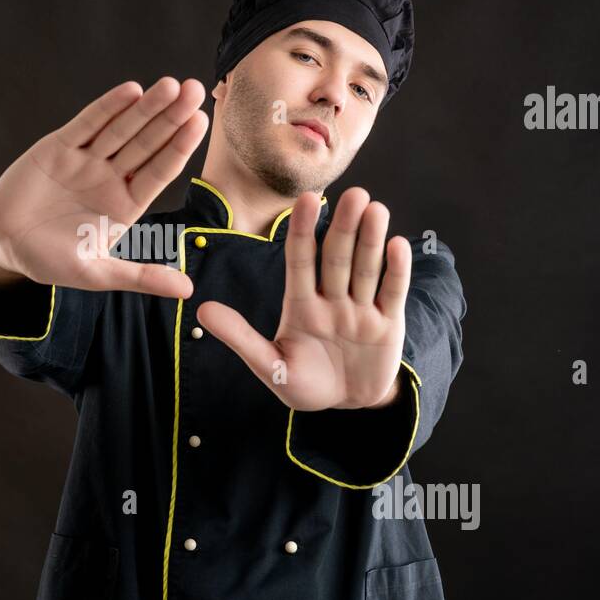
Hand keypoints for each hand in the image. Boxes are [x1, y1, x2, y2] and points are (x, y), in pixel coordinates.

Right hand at [0, 78, 208, 298]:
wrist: (2, 244)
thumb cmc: (49, 261)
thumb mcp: (98, 274)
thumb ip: (142, 277)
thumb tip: (188, 291)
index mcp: (125, 204)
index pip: (159, 171)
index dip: (179, 147)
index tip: (200, 123)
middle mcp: (110, 178)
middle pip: (147, 143)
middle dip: (171, 118)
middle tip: (196, 91)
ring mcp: (86, 160)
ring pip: (122, 128)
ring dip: (145, 107)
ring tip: (171, 85)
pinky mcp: (59, 147)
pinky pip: (87, 123)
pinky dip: (108, 108)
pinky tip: (131, 92)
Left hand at [195, 188, 410, 410]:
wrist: (345, 406)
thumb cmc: (304, 383)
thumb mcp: (270, 365)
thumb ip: (240, 338)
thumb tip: (202, 311)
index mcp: (301, 305)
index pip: (300, 260)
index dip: (302, 230)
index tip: (305, 199)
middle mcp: (332, 300)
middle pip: (336, 258)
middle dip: (342, 227)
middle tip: (352, 193)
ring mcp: (361, 310)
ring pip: (365, 269)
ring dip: (369, 239)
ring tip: (374, 208)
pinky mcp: (389, 324)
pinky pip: (392, 293)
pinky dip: (396, 270)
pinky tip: (397, 245)